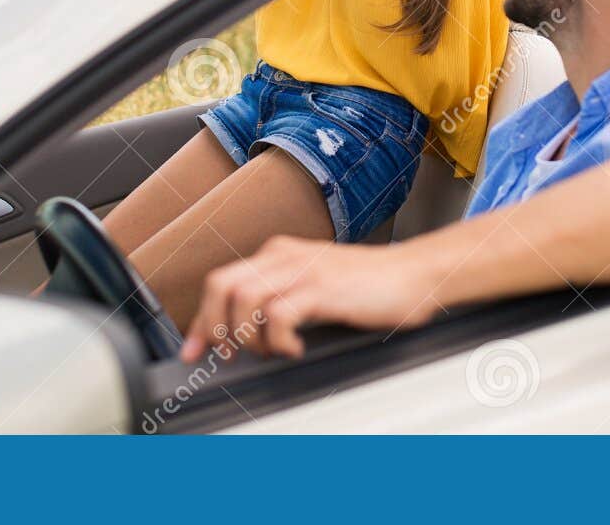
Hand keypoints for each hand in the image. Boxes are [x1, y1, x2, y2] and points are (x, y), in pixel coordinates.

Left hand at [181, 235, 442, 360]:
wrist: (414, 274)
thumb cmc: (370, 284)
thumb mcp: (316, 282)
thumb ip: (284, 296)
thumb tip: (248, 331)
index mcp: (279, 254)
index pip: (222, 280)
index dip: (202, 318)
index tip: (195, 350)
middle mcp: (285, 256)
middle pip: (222, 285)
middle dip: (212, 326)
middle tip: (225, 356)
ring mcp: (304, 270)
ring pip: (244, 299)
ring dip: (248, 336)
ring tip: (269, 351)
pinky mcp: (323, 289)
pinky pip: (279, 315)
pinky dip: (278, 340)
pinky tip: (296, 349)